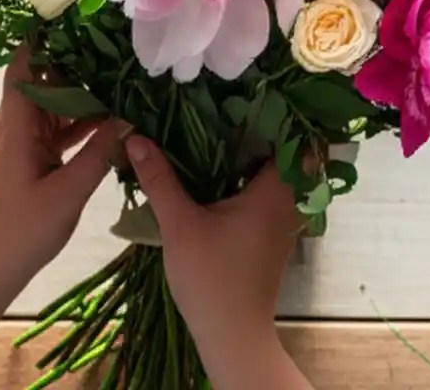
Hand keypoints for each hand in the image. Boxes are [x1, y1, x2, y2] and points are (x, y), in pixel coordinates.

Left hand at [0, 49, 127, 295]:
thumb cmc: (22, 229)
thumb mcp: (69, 190)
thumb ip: (102, 151)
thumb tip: (134, 117)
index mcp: (17, 122)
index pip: (26, 61)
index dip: (47, 33)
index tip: (80, 11)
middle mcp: (18, 123)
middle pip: (47, 77)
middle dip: (80, 60)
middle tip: (120, 41)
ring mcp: (25, 140)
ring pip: (57, 103)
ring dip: (86, 92)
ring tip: (126, 74)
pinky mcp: (34, 158)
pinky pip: (61, 127)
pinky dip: (84, 121)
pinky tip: (115, 118)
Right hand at [126, 136, 310, 389]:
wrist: (232, 333)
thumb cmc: (211, 278)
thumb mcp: (179, 224)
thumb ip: (160, 179)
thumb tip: (135, 136)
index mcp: (275, 192)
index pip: (294, 138)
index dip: (275, 114)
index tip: (245, 96)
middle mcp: (288, 202)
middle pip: (289, 153)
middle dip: (263, 131)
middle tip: (228, 111)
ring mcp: (284, 222)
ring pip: (281, 176)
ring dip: (258, 157)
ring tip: (221, 135)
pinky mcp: (273, 237)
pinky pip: (272, 195)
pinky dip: (254, 180)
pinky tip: (221, 175)